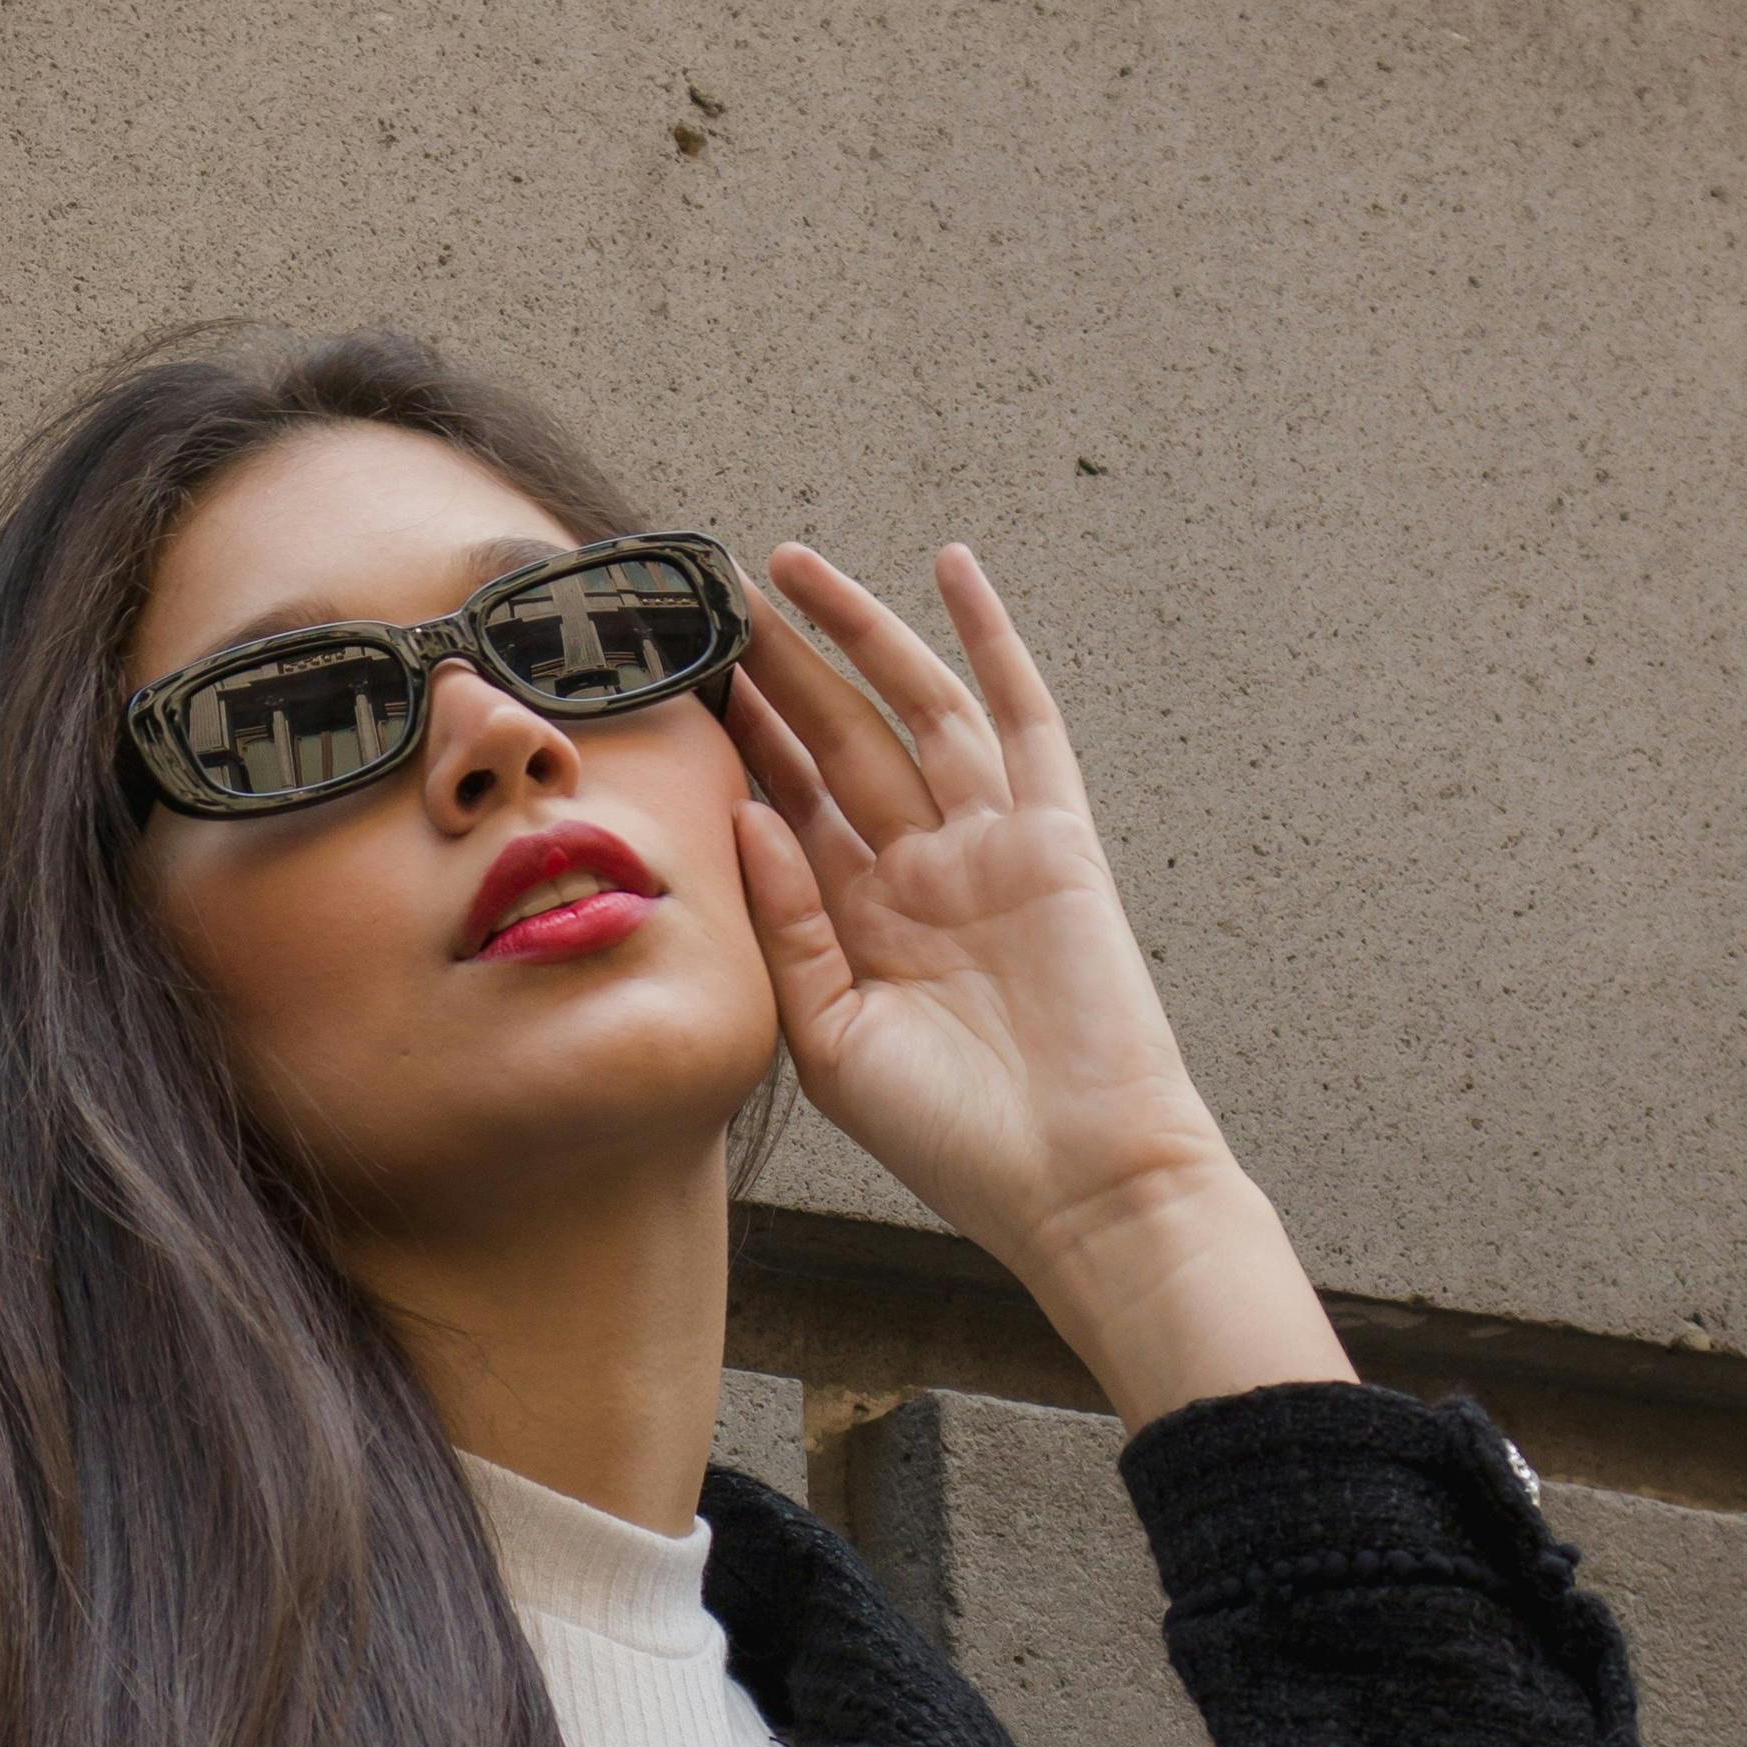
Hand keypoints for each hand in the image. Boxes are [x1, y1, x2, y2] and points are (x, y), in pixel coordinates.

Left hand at [727, 540, 1355, 1431]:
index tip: (671, 675)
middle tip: (713, 595)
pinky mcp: (1054, 837)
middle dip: (777, 667)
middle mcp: (917, 871)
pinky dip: (991, 639)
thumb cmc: (953, 1138)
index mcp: (857, 923)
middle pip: (836, 739)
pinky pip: (1023, 716)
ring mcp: (986, 846)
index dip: (734, 738)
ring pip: (910, 707)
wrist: (1075, 1181)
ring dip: (856, 632)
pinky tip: (952, 567)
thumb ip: (786, 926)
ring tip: (787, 564)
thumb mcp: (831, 1039)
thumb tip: (745, 814)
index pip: (784, 802)